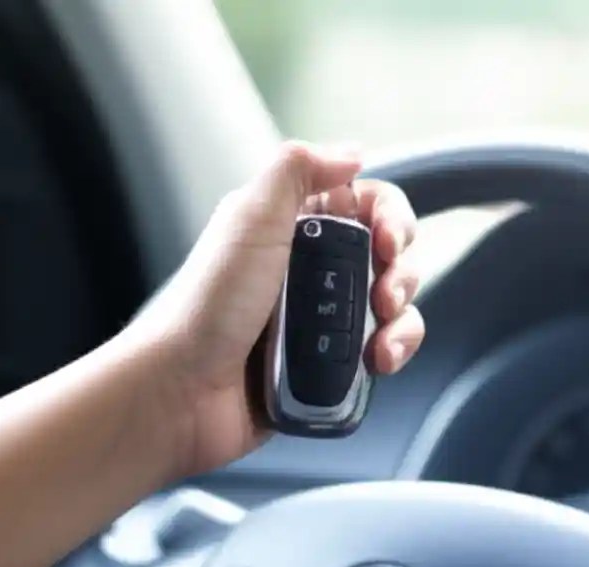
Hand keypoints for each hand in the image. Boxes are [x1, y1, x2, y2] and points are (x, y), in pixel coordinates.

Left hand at [124, 141, 424, 475]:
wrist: (186, 393)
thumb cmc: (209, 307)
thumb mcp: (249, 218)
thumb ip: (298, 169)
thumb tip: (353, 153)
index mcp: (294, 225)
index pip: (367, 203)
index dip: (391, 217)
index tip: (387, 242)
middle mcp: (313, 267)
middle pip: (391, 253)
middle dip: (402, 272)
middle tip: (382, 295)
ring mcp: (325, 315)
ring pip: (395, 303)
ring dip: (403, 319)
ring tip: (381, 343)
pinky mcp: (333, 361)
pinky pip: (384, 347)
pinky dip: (393, 351)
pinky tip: (378, 362)